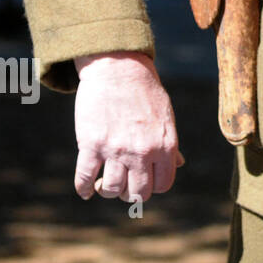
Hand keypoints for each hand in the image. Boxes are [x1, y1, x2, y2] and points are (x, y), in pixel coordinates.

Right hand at [74, 52, 181, 202]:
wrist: (118, 68)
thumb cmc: (145, 92)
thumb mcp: (165, 117)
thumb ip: (170, 144)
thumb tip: (179, 164)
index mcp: (165, 145)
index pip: (163, 185)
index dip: (153, 187)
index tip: (145, 181)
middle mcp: (142, 151)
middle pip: (138, 194)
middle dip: (130, 194)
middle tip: (124, 185)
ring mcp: (116, 149)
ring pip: (111, 190)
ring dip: (107, 191)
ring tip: (104, 184)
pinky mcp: (91, 144)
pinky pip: (84, 178)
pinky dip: (83, 189)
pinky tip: (86, 190)